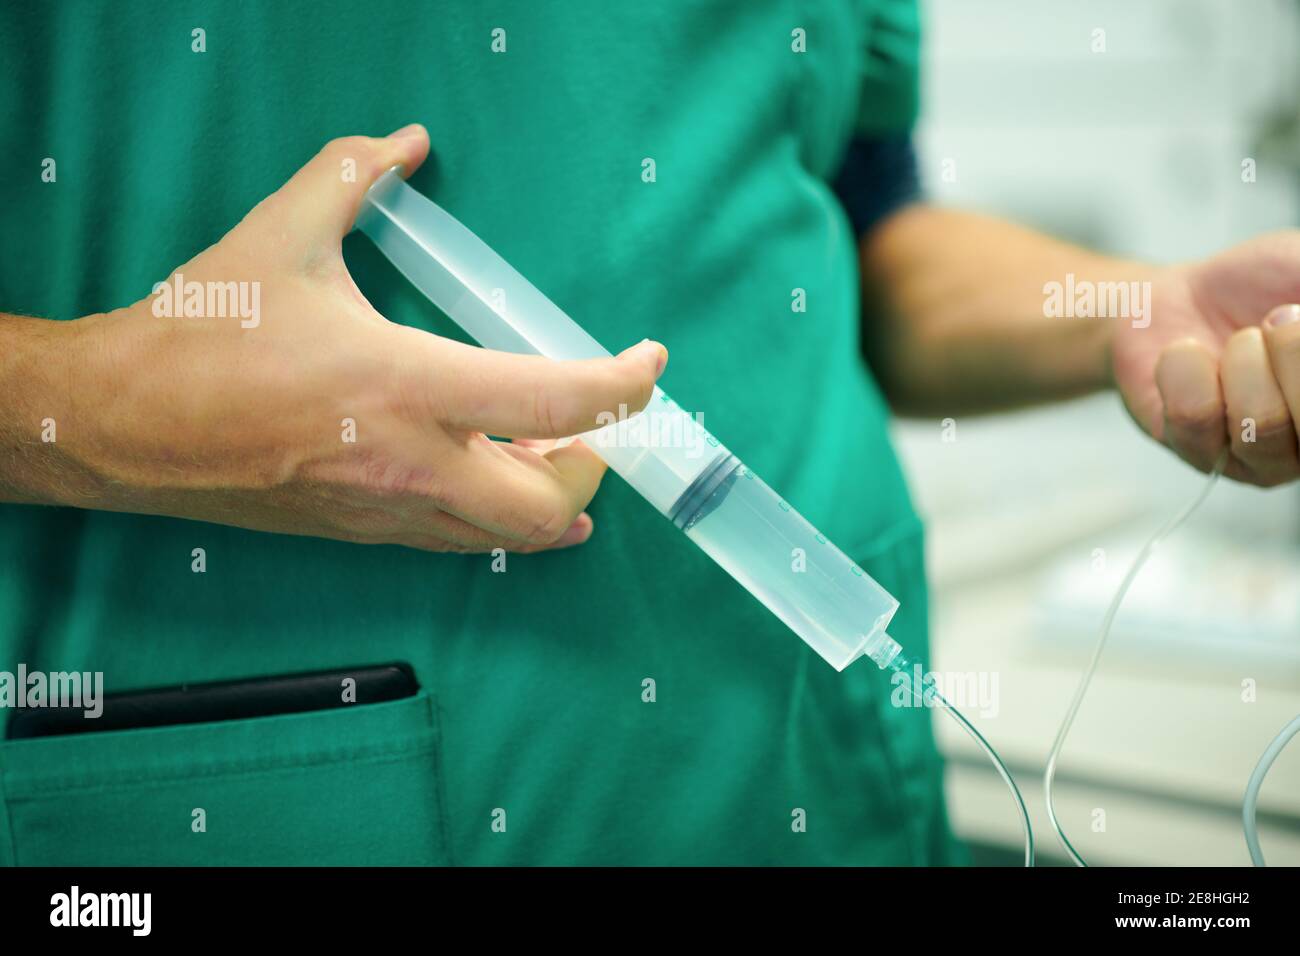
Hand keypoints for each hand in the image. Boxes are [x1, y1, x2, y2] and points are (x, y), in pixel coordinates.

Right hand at [53, 125, 666, 550]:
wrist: (123, 428)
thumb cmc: (202, 333)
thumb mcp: (281, 234)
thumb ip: (352, 177)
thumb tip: (404, 143)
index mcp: (408, 385)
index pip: (557, 400)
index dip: (624, 386)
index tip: (650, 363)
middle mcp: (413, 464)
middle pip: (548, 506)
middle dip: (592, 471)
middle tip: (593, 427)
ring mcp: (389, 511)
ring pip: (506, 538)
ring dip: (547, 500)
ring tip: (550, 449)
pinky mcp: (364, 533)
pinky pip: (457, 541)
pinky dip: (496, 517)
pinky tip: (493, 481)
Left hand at [1111, 231, 1299, 484]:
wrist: (1176, 295)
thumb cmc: (1261, 284)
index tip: (1296, 311)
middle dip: (1293, 349)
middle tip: (1274, 318)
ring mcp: (1261, 458)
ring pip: (1260, 423)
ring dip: (1242, 359)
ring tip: (1236, 340)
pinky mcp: (1198, 456)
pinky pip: (1195, 416)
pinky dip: (1187, 366)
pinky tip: (1191, 358)